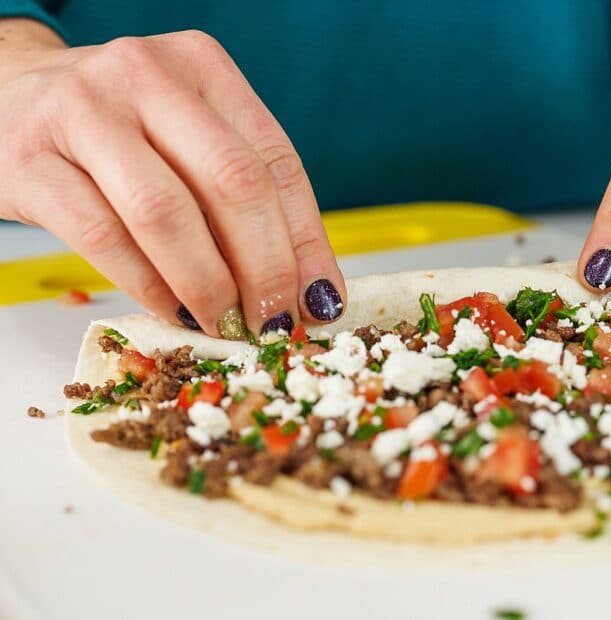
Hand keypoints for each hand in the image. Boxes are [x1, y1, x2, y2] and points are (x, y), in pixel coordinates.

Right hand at [0, 21, 345, 337]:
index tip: (321, 300)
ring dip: (207, 284)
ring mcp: (83, 111)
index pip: (276, 161)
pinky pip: (104, 237)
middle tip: (273, 321)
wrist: (8, 97)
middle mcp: (147, 75)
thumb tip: (310, 293)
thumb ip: (246, 201)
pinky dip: (149, 286)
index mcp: (204, 67)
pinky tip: (173, 311)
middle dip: (264, 267)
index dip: (306, 240)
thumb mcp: (189, 141)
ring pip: (166, 213)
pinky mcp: (30, 160)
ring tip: (225, 325)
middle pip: (232, 183)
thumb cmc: (121, 132)